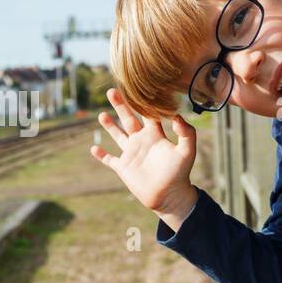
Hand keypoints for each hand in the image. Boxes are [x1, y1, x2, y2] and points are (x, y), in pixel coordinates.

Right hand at [89, 88, 198, 231]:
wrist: (170, 196)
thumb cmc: (180, 173)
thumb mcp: (186, 151)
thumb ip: (186, 133)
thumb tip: (177, 116)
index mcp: (155, 135)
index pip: (147, 113)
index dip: (142, 101)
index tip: (135, 86)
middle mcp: (141, 141)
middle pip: (128, 119)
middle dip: (120, 106)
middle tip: (112, 90)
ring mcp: (131, 154)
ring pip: (117, 135)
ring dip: (109, 125)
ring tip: (101, 114)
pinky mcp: (123, 168)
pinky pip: (110, 160)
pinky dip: (101, 155)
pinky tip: (94, 148)